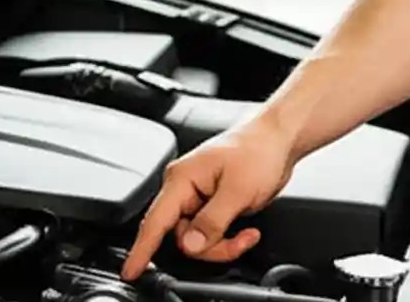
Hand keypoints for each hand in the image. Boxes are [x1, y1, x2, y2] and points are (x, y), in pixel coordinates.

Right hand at [120, 118, 295, 280]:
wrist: (278, 140)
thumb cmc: (259, 150)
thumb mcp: (238, 190)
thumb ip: (212, 220)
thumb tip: (191, 245)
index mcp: (182, 178)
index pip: (155, 221)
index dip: (142, 249)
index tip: (131, 270)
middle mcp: (184, 187)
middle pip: (182, 237)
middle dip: (211, 247)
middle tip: (239, 241)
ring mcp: (197, 196)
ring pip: (197, 238)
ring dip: (222, 243)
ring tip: (247, 233)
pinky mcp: (210, 203)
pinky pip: (209, 232)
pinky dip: (226, 237)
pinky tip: (244, 229)